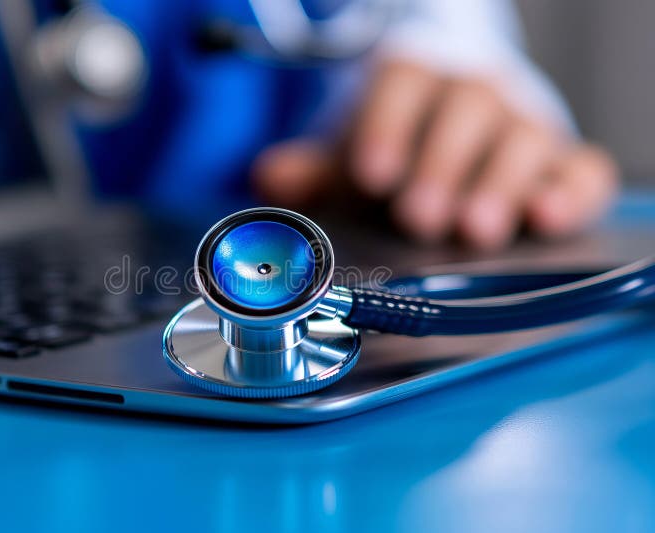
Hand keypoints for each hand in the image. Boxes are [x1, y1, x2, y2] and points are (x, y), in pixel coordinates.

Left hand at [252, 60, 618, 249]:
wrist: (457, 127)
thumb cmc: (402, 142)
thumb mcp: (354, 151)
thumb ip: (315, 169)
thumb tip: (268, 178)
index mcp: (417, 78)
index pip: (403, 81)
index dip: (387, 123)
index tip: (369, 174)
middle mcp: (475, 92)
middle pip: (467, 107)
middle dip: (441, 163)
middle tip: (417, 214)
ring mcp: (524, 123)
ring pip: (524, 135)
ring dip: (500, 181)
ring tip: (474, 227)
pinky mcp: (564, 160)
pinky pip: (581, 170)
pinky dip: (570, 192)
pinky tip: (545, 216)